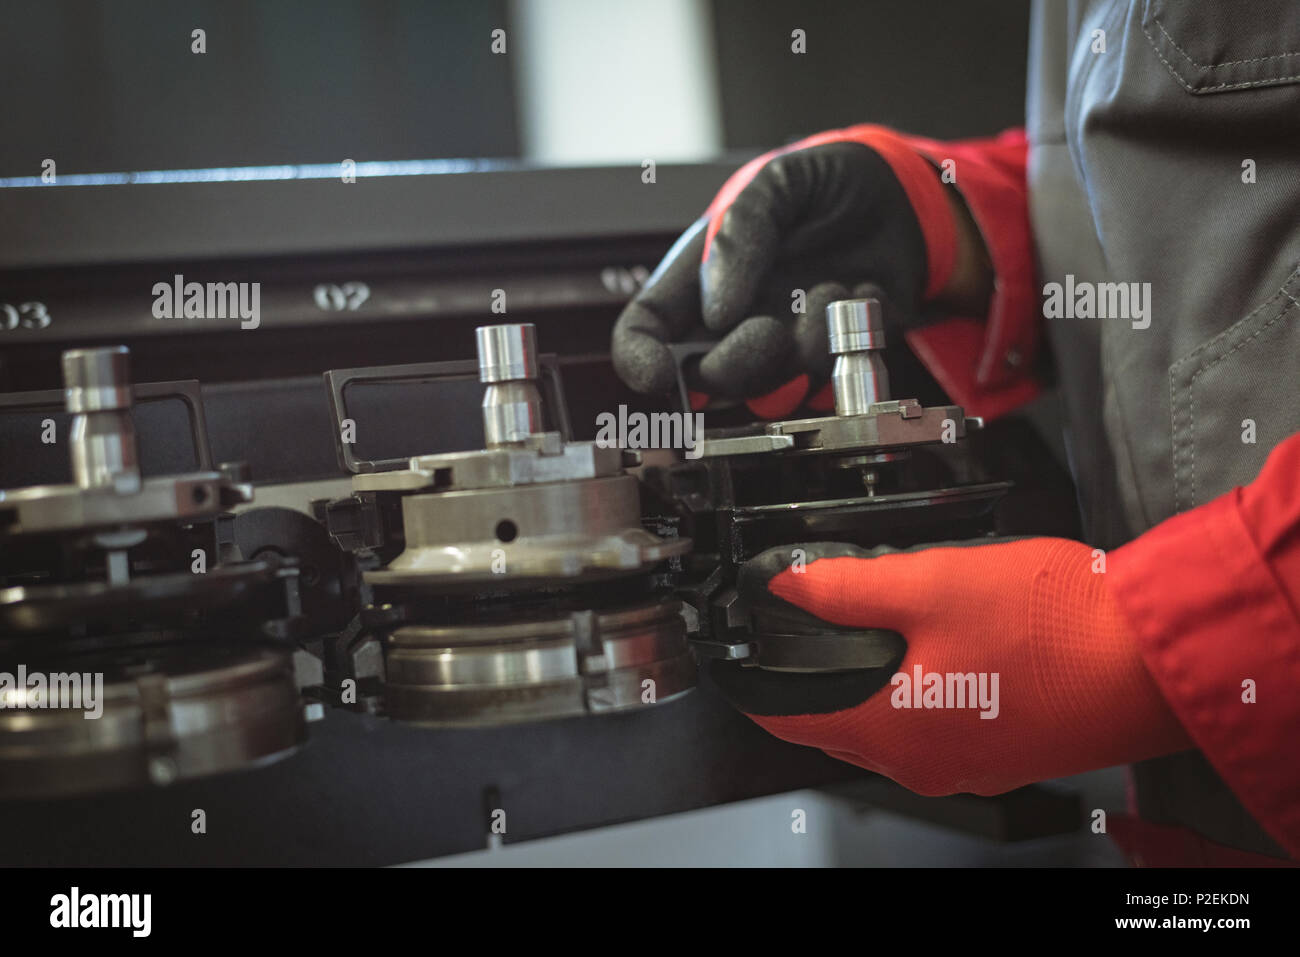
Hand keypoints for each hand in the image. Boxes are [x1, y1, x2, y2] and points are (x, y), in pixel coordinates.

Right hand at [611, 130, 992, 411]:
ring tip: (835, 289)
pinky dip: (855, 341)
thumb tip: (717, 310)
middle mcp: (734, 325)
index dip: (640, 363)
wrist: (900, 194)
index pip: (645, 335)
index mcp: (699, 280)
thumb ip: (740, 233)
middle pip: (709, 383)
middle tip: (773, 329)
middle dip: (739, 365)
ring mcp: (785, 349)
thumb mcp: (778, 182)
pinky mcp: (835, 361)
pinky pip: (837, 384)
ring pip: (776, 394)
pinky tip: (865, 293)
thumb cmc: (826, 184)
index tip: (659, 373)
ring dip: (808, 348)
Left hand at [710, 538, 1192, 795]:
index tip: (739, 663)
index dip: (755, 684)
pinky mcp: (1004, 750)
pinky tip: (938, 648)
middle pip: (837, 723)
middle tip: (808, 626)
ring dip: (869, 682)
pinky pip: (934, 725)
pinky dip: (917, 692)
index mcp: (895, 732)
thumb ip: (846, 587)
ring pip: (887, 724)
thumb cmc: (1058, 627)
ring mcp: (969, 764)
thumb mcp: (931, 583)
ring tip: (875, 625)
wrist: (1154, 656)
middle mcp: (926, 764)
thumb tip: (788, 588)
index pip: (789, 719)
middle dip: (814, 677)